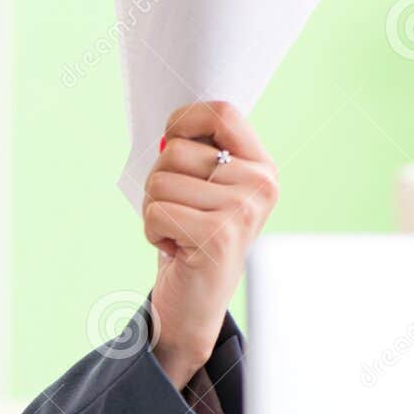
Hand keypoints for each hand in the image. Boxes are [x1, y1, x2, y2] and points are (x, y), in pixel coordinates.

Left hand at [143, 101, 277, 388]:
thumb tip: (167, 132)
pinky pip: (156, 212)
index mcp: (260, 165)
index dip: (183, 122)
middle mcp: (260, 184)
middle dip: (159, 181)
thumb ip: (194, 152)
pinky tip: (177, 248)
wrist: (195, 301)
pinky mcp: (218, 236)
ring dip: (154, 209)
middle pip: (175, 150)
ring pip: (159, 181)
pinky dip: (152, 231)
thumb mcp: (201, 188)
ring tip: (178, 231)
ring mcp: (243, 210)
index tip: (173, 145)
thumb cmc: (191, 235)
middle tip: (179, 212)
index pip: (221, 112)